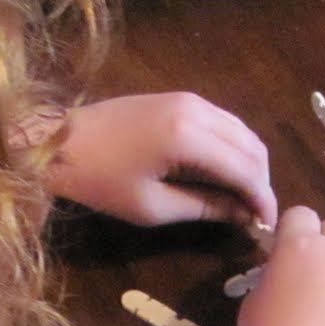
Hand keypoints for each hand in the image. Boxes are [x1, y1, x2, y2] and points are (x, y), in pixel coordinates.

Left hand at [46, 93, 276, 227]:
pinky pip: (223, 123)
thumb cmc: (99, 180)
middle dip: (261, 181)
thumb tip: (243, 215)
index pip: (246, 168)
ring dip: (250, 164)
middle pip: (252, 145)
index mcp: (189, 136)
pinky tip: (225, 173)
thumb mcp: (152, 206)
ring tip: (243, 198)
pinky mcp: (179, 98)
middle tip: (256, 215)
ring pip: (241, 131)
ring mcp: (189, 99)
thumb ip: (204, 207)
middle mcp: (197, 109)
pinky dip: (233, 148)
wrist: (56, 141)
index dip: (263, 199)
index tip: (267, 227)